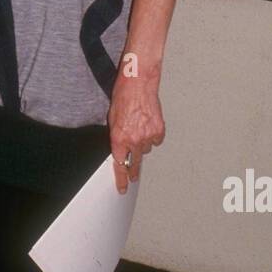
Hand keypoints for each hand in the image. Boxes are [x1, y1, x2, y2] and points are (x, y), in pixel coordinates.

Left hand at [107, 72, 164, 192]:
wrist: (138, 83)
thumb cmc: (123, 96)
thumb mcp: (112, 119)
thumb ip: (116, 136)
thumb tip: (119, 148)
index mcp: (119, 138)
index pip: (120, 165)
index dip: (121, 179)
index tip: (123, 187)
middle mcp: (134, 140)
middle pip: (135, 163)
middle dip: (133, 171)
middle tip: (133, 176)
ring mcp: (148, 136)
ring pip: (146, 149)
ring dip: (142, 144)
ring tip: (139, 129)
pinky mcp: (159, 130)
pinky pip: (156, 140)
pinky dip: (153, 136)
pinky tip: (148, 125)